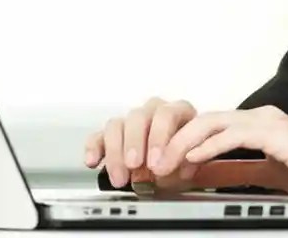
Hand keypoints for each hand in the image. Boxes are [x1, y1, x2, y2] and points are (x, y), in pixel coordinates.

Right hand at [84, 97, 200, 189]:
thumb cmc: (187, 161)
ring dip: (115, 151)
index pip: (167, 115)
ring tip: (120, 177)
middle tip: (134, 165)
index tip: (156, 163)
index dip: (159, 138)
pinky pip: (99, 136)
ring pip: (116, 125)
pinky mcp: (113, 135)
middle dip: (134, 142)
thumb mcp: (194, 160)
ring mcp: (131, 122)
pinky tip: (93, 161)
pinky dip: (94, 148)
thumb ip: (188, 158)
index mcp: (178, 111)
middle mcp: (153, 111)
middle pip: (138, 116)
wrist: (176, 172)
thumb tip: (181, 161)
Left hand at [152, 105, 287, 199]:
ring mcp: (269, 122)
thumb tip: (206, 178)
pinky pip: (234, 134)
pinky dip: (208, 145)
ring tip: (163, 162)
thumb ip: (237, 174)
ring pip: (213, 122)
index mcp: (259, 127)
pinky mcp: (278, 134)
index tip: (163, 166)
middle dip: (174, 140)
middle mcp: (261, 118)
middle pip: (204, 120)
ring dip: (183, 143)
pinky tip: (192, 158)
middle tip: (152, 163)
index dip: (182, 145)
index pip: (210, 129)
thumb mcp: (268, 178)